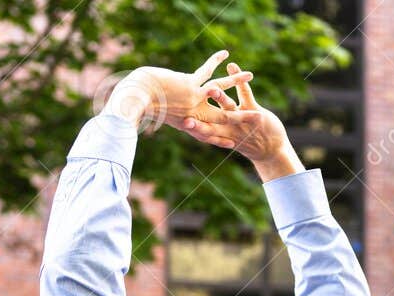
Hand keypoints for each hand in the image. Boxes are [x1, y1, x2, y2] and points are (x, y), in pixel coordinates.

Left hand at [104, 51, 251, 134]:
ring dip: (236, 80)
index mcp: (186, 124)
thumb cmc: (137, 108)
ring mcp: (194, 99)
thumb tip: (151, 123)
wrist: (134, 100)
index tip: (231, 144)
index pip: (208, 134)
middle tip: (259, 118)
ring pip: (220, 89)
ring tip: (250, 74)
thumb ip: (158, 119)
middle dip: (241, 116)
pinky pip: (207, 71)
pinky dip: (215, 61)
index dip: (220, 139)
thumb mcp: (151, 116)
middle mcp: (194, 114)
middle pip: (222, 116)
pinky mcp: (190, 85)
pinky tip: (224, 54)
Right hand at [181, 64, 302, 182]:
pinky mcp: (255, 112)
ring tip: (213, 89)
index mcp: (218, 132)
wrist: (271, 150)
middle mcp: (228, 128)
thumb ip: (209, 127)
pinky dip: (240, 81)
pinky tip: (232, 66)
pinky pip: (245, 94)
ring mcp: (241, 119)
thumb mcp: (225, 134)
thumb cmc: (246, 140)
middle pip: (210, 121)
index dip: (191, 128)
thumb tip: (189, 120)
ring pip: (227, 106)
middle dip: (199, 121)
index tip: (179, 124)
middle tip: (186, 119)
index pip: (201, 130)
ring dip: (220, 97)